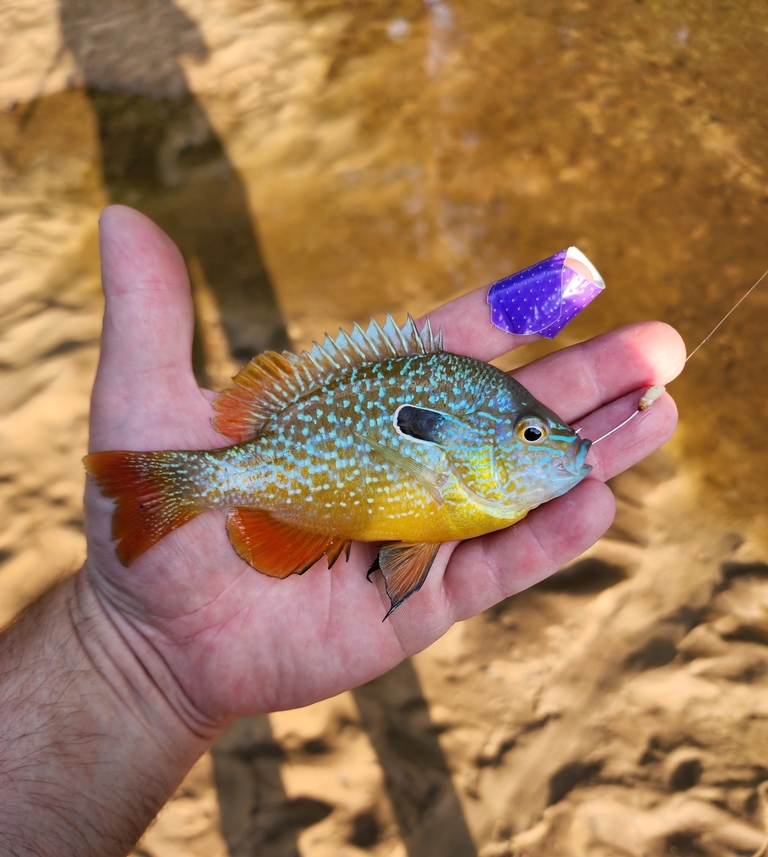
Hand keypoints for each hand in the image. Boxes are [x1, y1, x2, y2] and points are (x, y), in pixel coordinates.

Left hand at [85, 206, 683, 730]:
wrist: (156, 636)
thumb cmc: (155, 523)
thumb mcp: (147, 407)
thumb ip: (155, 316)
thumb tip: (123, 214)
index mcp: (357, 411)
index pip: (445, 352)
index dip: (511, 319)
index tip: (578, 283)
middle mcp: (402, 464)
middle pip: (506, 415)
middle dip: (583, 382)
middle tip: (665, 349)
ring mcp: (418, 532)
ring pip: (518, 488)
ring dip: (589, 452)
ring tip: (658, 415)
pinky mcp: (420, 599)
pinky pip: (491, 568)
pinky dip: (543, 540)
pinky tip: (597, 502)